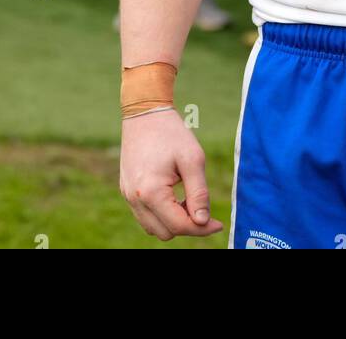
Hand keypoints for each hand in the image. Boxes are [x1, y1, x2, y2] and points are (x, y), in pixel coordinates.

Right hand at [120, 109, 222, 239]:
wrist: (145, 112)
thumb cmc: (171, 133)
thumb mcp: (193, 160)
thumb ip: (199, 193)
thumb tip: (203, 221)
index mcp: (150, 192)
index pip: (179, 226)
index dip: (202, 228)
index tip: (219, 223)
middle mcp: (134, 199)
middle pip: (165, 233)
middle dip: (187, 225)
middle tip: (202, 207)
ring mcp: (127, 196)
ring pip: (153, 228)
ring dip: (173, 222)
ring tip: (187, 200)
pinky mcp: (126, 191)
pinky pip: (145, 216)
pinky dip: (161, 214)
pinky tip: (175, 196)